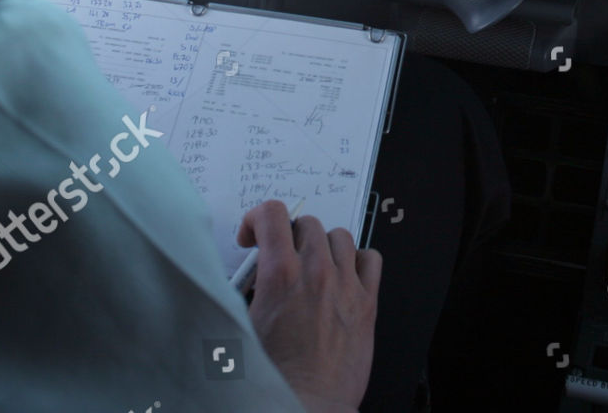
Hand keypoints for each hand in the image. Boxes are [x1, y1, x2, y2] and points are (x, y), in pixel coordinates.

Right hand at [237, 200, 379, 412]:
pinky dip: (357, 260)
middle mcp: (316, 272)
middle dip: (288, 236)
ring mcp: (346, 285)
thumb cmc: (273, 375)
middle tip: (280, 259)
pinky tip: (344, 276)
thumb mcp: (239, 326)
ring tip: (312, 267)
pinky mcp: (367, 303)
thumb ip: (237, 292)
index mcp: (281, 274)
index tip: (253, 237)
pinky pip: (370, 259)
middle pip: (305, 223)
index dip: (257, 219)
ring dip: (322, 245)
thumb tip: (236, 275)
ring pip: (339, 236)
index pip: (272, 213)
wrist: (307, 404)